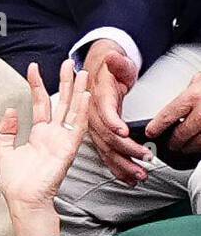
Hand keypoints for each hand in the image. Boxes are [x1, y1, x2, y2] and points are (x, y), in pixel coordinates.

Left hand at [0, 61, 89, 217]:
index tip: (33, 68)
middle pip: (62, 102)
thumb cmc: (16, 182)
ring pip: (73, 110)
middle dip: (65, 82)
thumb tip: (10, 110)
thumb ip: (6, 131)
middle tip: (69, 62)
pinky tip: (85, 95)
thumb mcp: (4, 152)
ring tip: (81, 72)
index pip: (41, 103)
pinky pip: (77, 127)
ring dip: (78, 91)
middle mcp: (53, 134)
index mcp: (39, 134)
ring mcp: (62, 140)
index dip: (37, 85)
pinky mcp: (68, 149)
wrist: (24, 200)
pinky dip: (82, 111)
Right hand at [84, 40, 149, 183]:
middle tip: (143, 158)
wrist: (96, 78)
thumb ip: (117, 63)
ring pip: (107, 151)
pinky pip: (106, 154)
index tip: (123, 132)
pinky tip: (126, 177)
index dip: (113, 123)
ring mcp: (94, 130)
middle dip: (126, 151)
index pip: (104, 113)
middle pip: (107, 137)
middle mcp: (93, 118)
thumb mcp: (117, 64)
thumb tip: (112, 58)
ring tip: (138, 174)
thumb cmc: (109, 73)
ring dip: (123, 165)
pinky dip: (117, 167)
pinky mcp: (99, 137)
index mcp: (97, 100)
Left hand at [146, 72, 200, 155]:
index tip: (151, 132)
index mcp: (195, 95)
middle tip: (171, 143)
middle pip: (180, 135)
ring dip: (188, 147)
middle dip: (174, 141)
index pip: (167, 117)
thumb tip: (173, 112)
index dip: (156, 127)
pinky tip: (199, 141)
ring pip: (196, 144)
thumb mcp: (200, 80)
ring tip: (186, 145)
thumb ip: (187, 96)